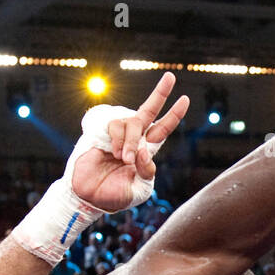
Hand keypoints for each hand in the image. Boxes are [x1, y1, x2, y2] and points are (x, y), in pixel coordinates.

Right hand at [70, 72, 188, 212]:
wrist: (90, 197)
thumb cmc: (115, 195)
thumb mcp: (140, 188)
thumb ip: (147, 170)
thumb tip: (144, 148)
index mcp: (145, 152)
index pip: (162, 129)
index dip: (173, 115)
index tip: (184, 99)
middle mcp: (133, 139)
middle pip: (149, 111)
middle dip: (160, 94)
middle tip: (171, 77)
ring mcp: (118, 135)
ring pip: (133, 123)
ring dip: (132, 141)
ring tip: (124, 159)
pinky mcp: (103, 134)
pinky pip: (117, 127)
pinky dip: (120, 140)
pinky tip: (116, 154)